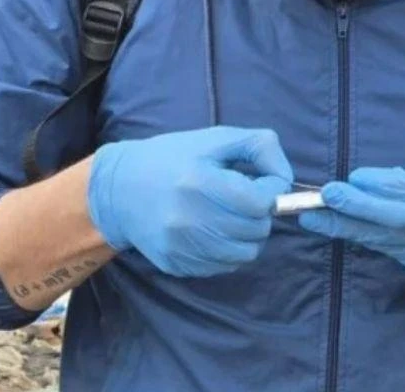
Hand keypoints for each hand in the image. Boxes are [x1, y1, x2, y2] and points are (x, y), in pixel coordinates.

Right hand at [86, 126, 292, 276]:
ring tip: (227, 216)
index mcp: (199, 181)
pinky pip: (222, 266)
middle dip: (258, 214)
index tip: (256, 183)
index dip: (269, 192)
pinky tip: (208, 231)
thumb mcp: (215, 138)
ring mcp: (181, 245)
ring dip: (245, 236)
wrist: (118, 189)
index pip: (262, 202)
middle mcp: (189, 218)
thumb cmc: (172, 159)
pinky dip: (225, 251)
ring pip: (244, 254)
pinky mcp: (176, 264)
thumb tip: (286, 182)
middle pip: (256, 230)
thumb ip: (260, 146)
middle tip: (239, 200)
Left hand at [298, 159, 404, 290]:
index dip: (379, 184)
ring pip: (378, 236)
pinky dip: (352, 235)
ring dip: (341, 225)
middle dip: (357, 205)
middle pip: (392, 215)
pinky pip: (378, 246)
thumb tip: (373, 180)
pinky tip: (326, 226)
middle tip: (327, 195)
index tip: (354, 177)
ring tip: (309, 216)